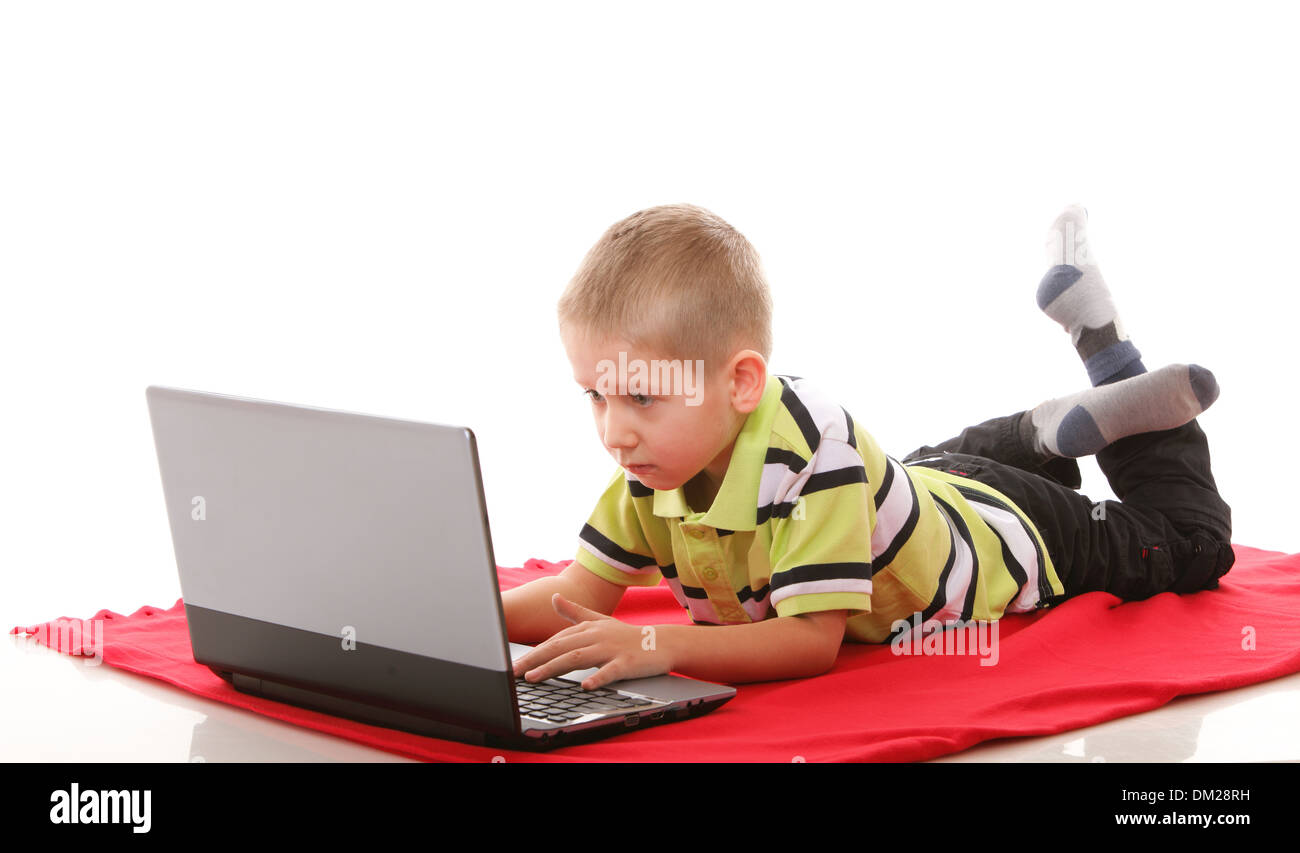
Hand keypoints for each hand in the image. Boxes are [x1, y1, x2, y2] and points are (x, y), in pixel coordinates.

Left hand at [510, 594, 671, 689]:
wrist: (662, 643)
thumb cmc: (627, 636)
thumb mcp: (599, 621)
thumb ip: (574, 612)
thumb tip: (554, 598)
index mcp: (587, 628)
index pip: (555, 641)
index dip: (533, 652)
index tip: (513, 664)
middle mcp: (596, 636)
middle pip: (560, 648)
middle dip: (534, 660)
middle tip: (514, 672)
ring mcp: (611, 650)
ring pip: (577, 658)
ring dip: (553, 668)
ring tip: (534, 678)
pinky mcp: (627, 663)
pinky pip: (610, 671)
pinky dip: (598, 678)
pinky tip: (585, 686)